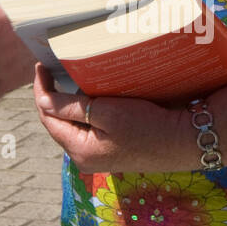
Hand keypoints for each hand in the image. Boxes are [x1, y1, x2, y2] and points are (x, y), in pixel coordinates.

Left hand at [32, 65, 195, 172]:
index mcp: (79, 151)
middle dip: (53, 97)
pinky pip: (90, 128)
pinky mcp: (112, 151)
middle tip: (53, 69)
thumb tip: (42, 100)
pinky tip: (92, 95)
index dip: (41, 91)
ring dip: (71, 104)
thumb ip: (71, 107)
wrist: (185, 141)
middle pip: (59, 123)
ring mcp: (99, 157)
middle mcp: (85, 158)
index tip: (41, 67)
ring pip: (75, 125)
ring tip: (69, 78)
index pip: (48, 118)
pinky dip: (87, 111)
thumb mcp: (107, 112)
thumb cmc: (148, 127)